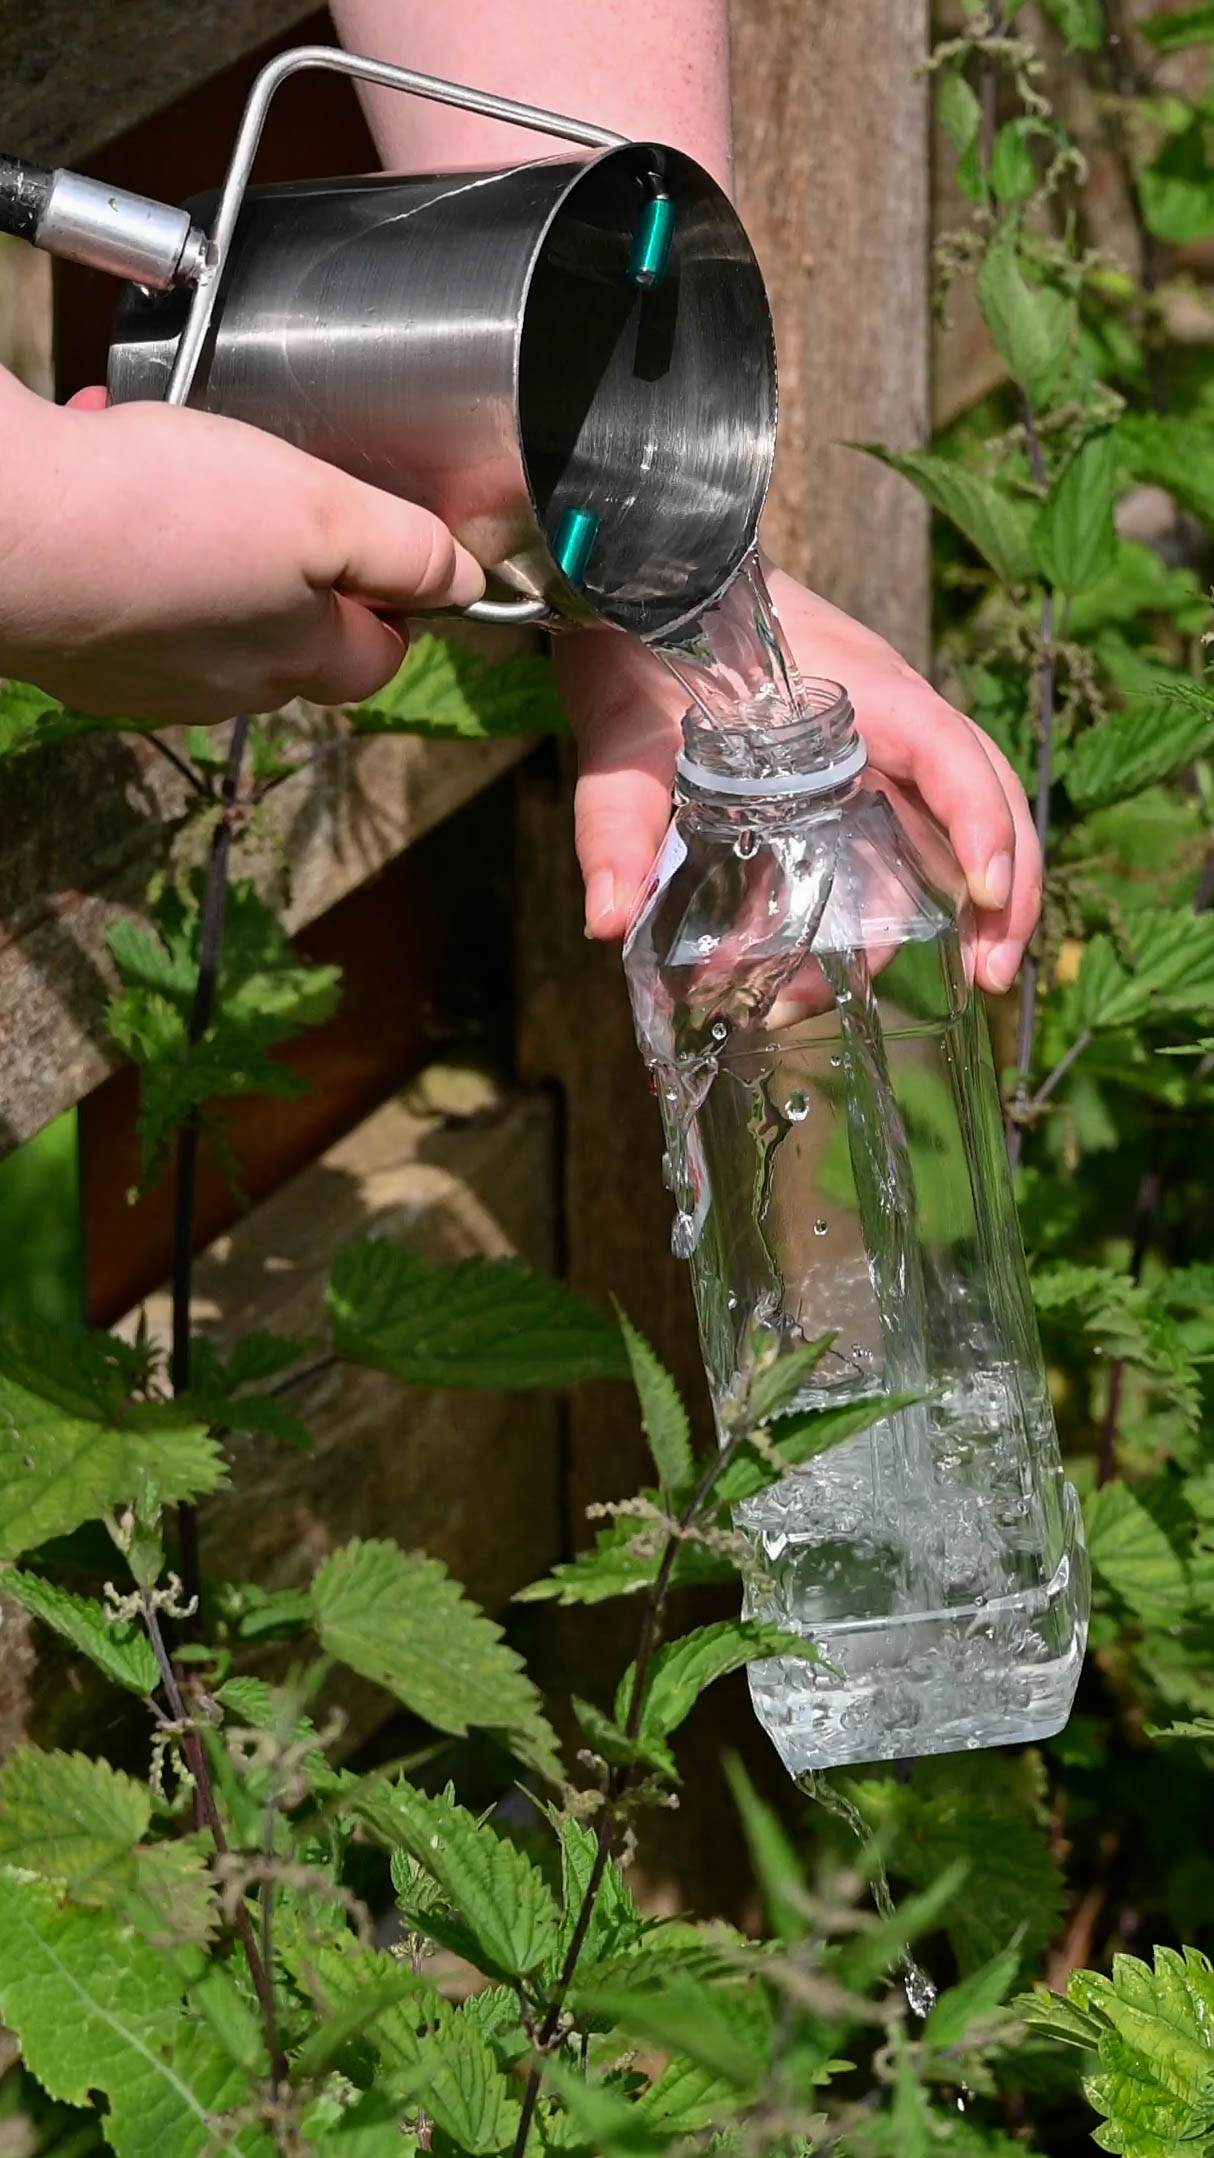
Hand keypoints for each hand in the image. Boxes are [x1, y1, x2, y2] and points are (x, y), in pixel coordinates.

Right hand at [0, 373, 483, 723]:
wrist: (3, 532)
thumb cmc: (161, 519)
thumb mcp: (322, 512)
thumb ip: (406, 551)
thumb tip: (466, 581)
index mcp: (296, 661)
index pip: (376, 659)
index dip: (394, 604)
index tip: (384, 550)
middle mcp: (221, 688)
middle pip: (291, 645)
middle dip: (299, 578)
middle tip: (280, 499)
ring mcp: (140, 676)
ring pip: (203, 618)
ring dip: (210, 554)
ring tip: (186, 478)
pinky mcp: (75, 649)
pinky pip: (125, 595)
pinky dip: (131, 540)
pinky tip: (112, 477)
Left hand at [555, 566, 1040, 996]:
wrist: (632, 583)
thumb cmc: (639, 636)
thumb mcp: (621, 727)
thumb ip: (617, 819)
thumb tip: (607, 918)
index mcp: (861, 692)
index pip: (952, 755)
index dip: (980, 823)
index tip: (982, 897)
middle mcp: (888, 718)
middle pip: (985, 797)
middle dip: (1003, 888)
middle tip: (990, 978)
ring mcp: (875, 743)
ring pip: (952, 822)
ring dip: (960, 902)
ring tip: (936, 988)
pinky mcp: (847, 768)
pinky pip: (902, 830)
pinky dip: (904, 892)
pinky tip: (861, 955)